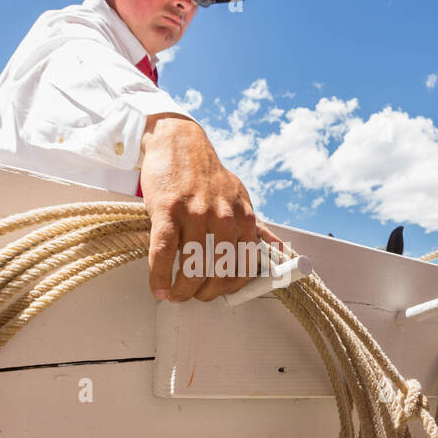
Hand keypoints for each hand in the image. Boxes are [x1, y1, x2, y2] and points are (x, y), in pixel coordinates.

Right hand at [139, 114, 282, 301]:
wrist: (179, 141)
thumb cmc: (207, 175)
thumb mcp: (239, 198)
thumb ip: (257, 227)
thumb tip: (279, 250)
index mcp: (243, 218)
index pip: (245, 267)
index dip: (230, 288)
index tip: (218, 293)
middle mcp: (223, 218)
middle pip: (219, 273)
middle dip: (205, 293)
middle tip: (193, 295)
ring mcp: (195, 214)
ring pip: (192, 268)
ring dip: (182, 290)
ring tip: (174, 295)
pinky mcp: (168, 211)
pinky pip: (165, 254)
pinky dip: (160, 276)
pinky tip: (158, 288)